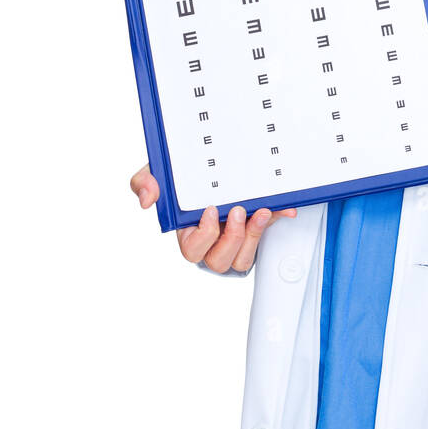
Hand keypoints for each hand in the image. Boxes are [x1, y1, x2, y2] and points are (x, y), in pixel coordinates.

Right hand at [130, 163, 296, 273]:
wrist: (218, 167)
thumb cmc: (184, 180)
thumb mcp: (160, 175)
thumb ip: (145, 182)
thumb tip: (147, 198)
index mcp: (188, 232)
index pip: (193, 250)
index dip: (204, 236)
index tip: (211, 211)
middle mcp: (212, 242)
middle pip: (220, 261)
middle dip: (232, 238)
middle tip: (238, 212)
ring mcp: (234, 240)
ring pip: (243, 258)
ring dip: (254, 236)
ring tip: (260, 212)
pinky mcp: (254, 232)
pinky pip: (267, 237)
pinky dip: (275, 222)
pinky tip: (282, 209)